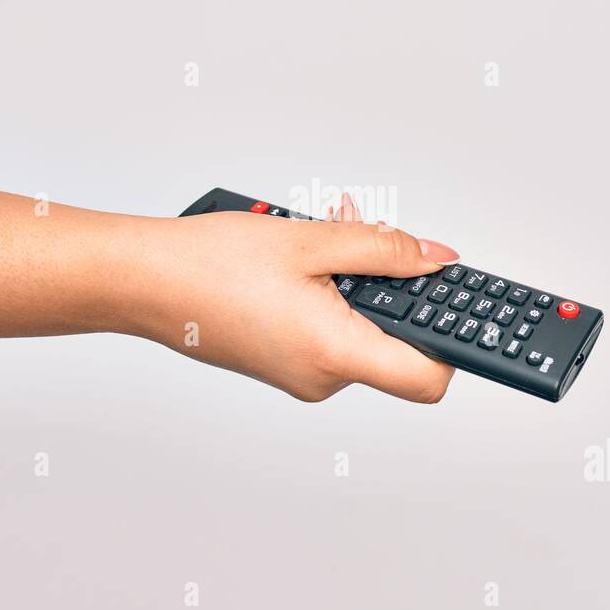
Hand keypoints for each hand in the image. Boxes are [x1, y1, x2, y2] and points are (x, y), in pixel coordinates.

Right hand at [122, 197, 459, 402]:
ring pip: (358, 329)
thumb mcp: (312, 242)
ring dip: (355, 279)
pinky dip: (329, 292)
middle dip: (393, 283)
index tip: (467, 309)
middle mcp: (321, 378)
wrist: (142, 282)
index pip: (429, 377)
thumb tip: (437, 259)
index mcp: (335, 354)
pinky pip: (327, 331)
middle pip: (394, 342)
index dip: (457, 344)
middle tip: (370, 233)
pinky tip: (302, 255)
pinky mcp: (282, 363)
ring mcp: (299, 375)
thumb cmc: (210, 265)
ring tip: (324, 232)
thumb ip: (385, 249)